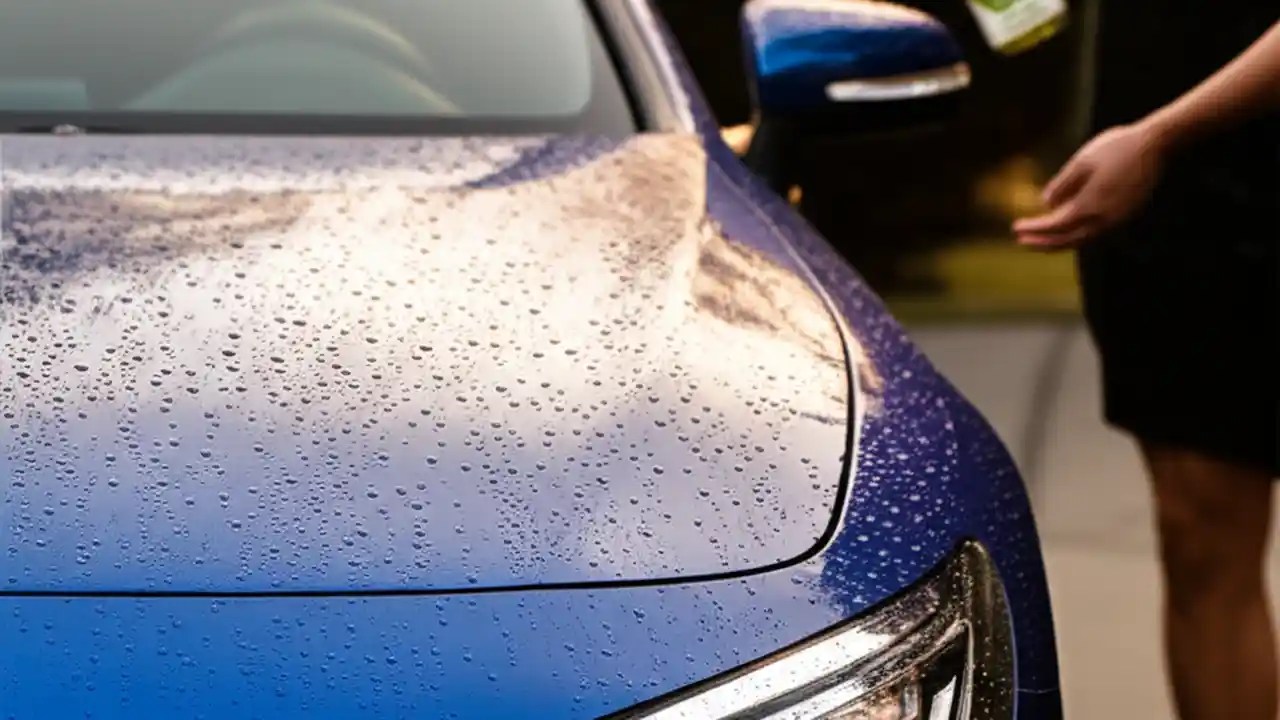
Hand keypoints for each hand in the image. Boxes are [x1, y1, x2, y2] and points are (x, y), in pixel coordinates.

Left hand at [1014, 123, 1166, 248]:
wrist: (1154, 144)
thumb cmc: (1116, 148)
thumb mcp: (1081, 162)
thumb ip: (1062, 185)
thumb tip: (1046, 204)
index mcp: (1090, 206)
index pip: (1055, 225)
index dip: (1034, 229)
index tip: (1015, 228)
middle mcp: (1104, 220)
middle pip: (1067, 240)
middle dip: (1042, 242)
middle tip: (1021, 240)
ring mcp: (1117, 220)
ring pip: (1083, 240)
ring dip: (1059, 241)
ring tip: (1040, 238)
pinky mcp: (1125, 216)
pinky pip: (1096, 233)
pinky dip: (1077, 234)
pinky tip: (1067, 228)